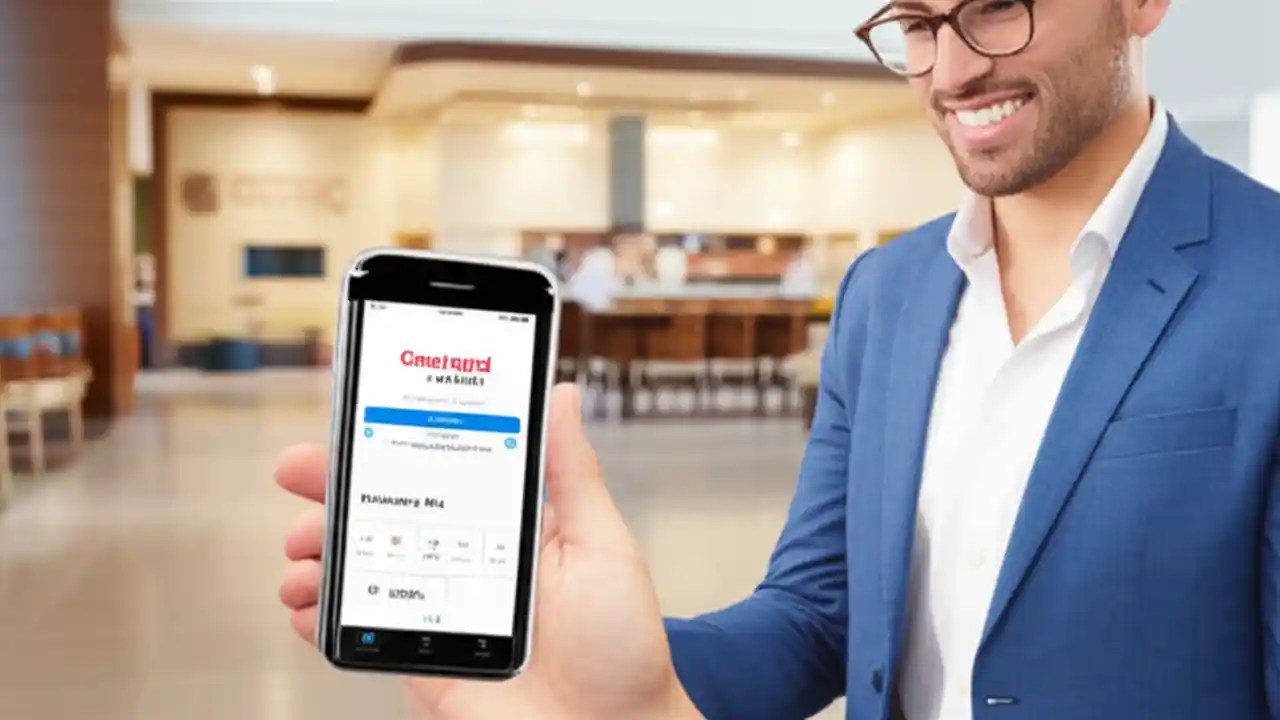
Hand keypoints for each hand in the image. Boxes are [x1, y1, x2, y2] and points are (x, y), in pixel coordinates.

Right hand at [277, 384, 700, 719]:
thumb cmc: (622, 642)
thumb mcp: (601, 543)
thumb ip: (572, 473)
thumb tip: (565, 393)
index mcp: (502, 528)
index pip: (436, 473)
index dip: (388, 447)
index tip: (349, 420)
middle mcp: (463, 563)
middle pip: (383, 517)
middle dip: (332, 493)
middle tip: (297, 474)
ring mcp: (437, 611)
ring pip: (360, 572)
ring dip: (317, 554)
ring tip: (302, 552)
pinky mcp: (421, 661)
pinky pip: (359, 634)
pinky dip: (320, 619)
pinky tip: (306, 607)